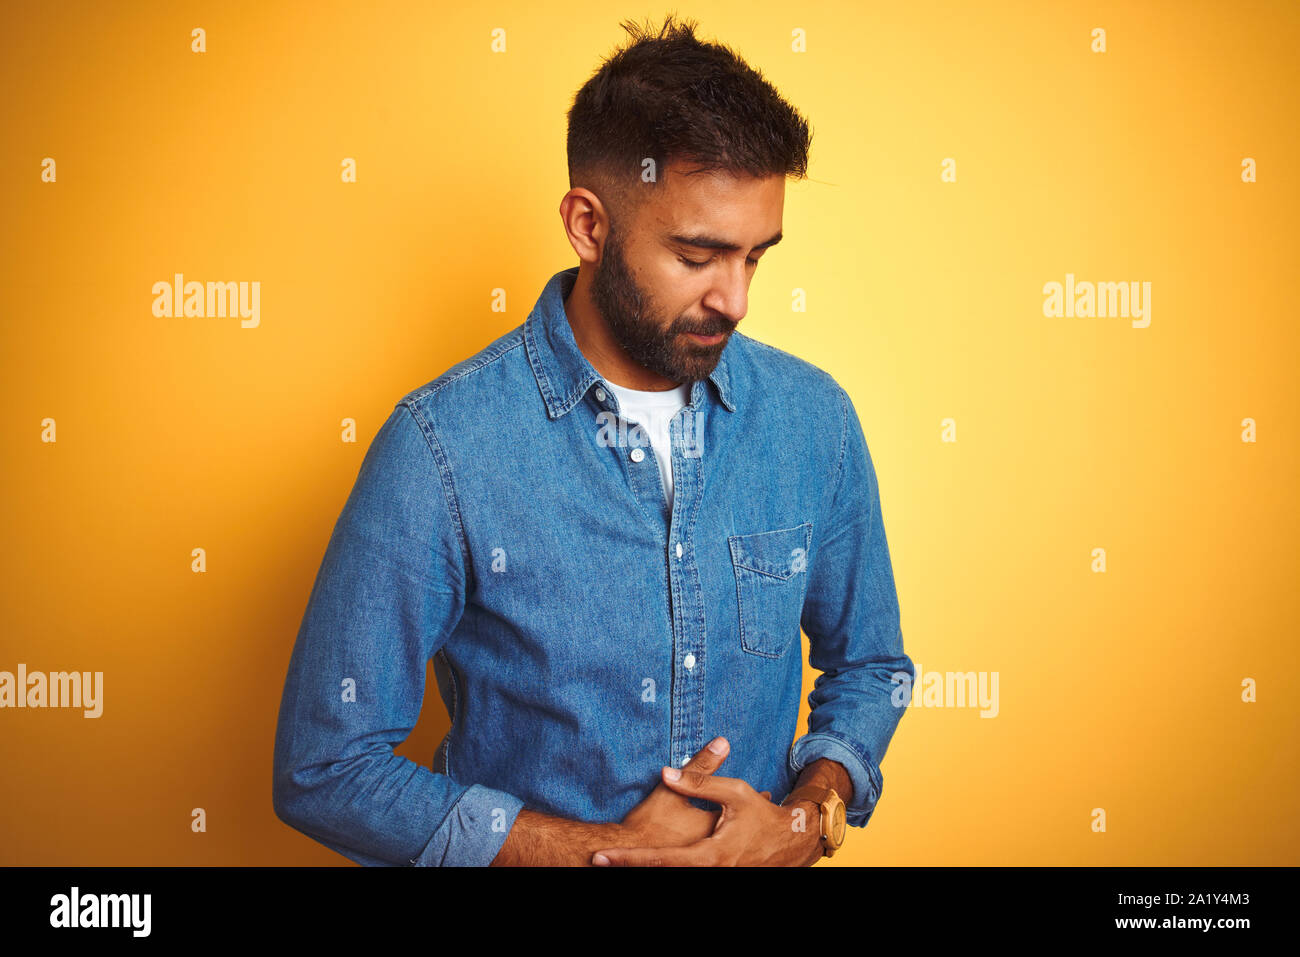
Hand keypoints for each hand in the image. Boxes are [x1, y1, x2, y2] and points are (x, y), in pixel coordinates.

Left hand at [594, 750, 822, 865]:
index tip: (601, 857)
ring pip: (672, 872)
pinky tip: (645, 859)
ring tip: (614, 860)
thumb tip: (667, 771)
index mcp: (710, 856)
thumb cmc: (762, 817)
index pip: (660, 862)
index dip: (629, 860)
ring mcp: (714, 875)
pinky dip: (664, 865)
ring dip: (645, 864)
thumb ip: (700, 781)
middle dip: (630, 866)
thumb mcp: (734, 794)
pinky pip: (685, 870)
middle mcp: (709, 872)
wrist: (790, 843)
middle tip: (598, 862)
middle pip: (661, 871)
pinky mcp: (716, 873)